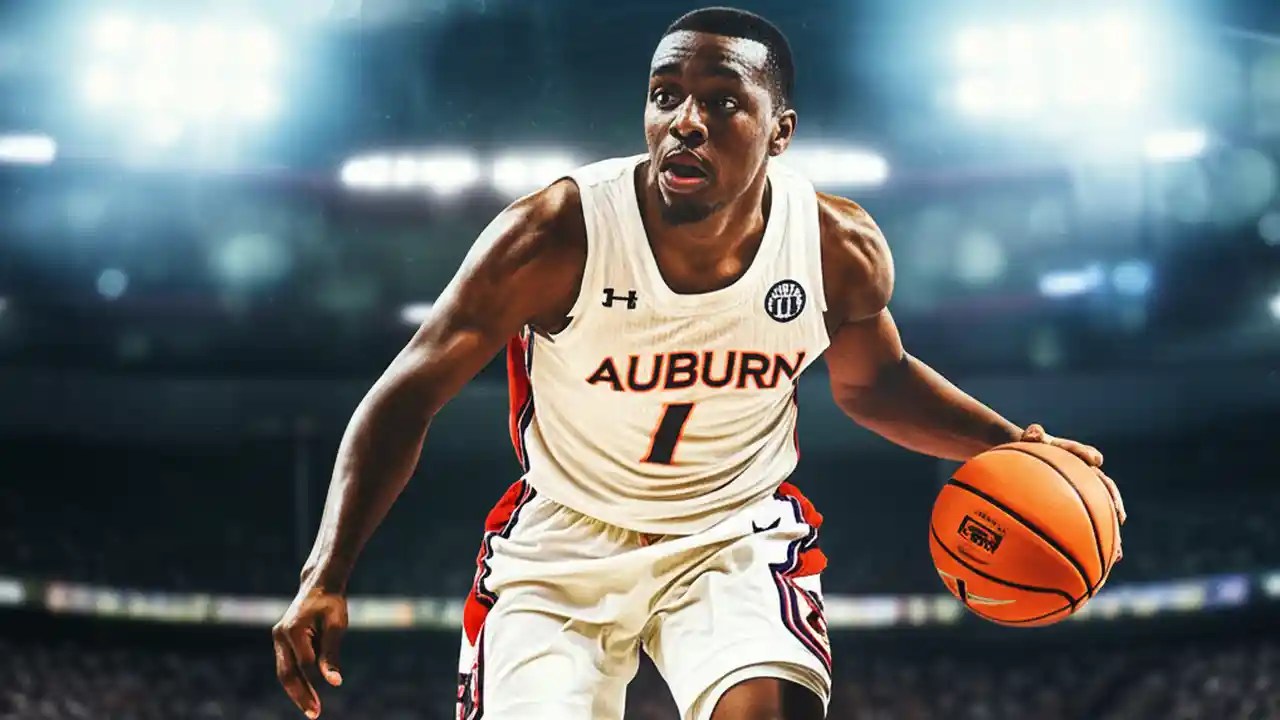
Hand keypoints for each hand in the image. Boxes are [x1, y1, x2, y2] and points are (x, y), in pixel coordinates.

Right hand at [273, 586, 347, 717]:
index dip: (316, 682)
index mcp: (293, 629)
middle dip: (300, 695)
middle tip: (314, 714)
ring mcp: (278, 638)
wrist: (319, 584)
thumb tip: (334, 682)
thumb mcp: (336, 626)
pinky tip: (308, 694)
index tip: (325, 700)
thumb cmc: (331, 603)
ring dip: (297, 691)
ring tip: (312, 709)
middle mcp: (280, 634)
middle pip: (287, 673)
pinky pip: (287, 665)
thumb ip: (332, 653)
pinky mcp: (281, 641)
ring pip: (284, 672)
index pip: (305, 663)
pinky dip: (297, 680)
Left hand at [1019, 423, 1126, 560]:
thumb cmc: (1024, 452)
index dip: (1086, 455)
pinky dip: (1094, 547)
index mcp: (1072, 457)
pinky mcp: (1079, 511)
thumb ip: (1031, 437)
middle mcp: (1085, 476)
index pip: (1082, 454)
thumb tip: (1035, 430)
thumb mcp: (1025, 444)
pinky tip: (1099, 567)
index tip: (1094, 460)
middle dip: (1112, 503)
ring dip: (1110, 533)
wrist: (1023, 462)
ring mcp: (1084, 494)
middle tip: (1119, 515)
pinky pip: (1088, 530)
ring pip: (1101, 515)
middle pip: (1103, 489)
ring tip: (1116, 552)